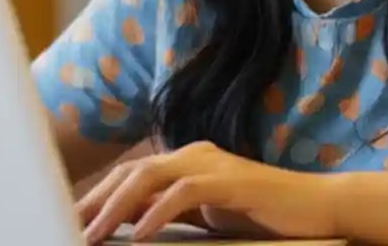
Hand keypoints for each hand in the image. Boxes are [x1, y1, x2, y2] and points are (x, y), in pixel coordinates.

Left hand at [77, 141, 340, 243]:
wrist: (318, 209)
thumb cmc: (263, 218)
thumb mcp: (207, 218)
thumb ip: (170, 214)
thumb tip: (128, 226)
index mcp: (184, 162)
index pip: (129, 176)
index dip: (96, 197)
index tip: (70, 220)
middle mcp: (192, 155)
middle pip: (130, 172)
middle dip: (95, 201)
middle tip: (69, 226)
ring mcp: (211, 164)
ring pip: (149, 178)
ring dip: (117, 207)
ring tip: (94, 233)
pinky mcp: (230, 180)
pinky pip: (184, 192)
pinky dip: (159, 211)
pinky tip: (142, 232)